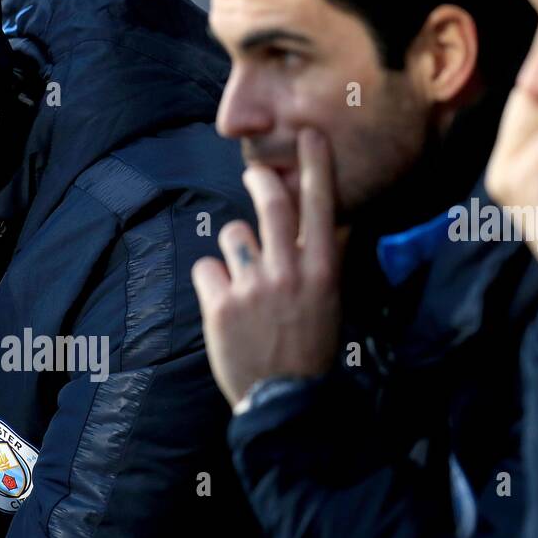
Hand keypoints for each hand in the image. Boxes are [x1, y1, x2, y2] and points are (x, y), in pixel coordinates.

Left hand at [192, 128, 341, 408]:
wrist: (285, 401)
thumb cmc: (309, 349)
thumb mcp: (330, 303)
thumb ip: (320, 262)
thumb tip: (320, 222)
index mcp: (323, 271)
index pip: (321, 205)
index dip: (315, 165)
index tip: (309, 136)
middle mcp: (289, 271)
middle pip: (271, 204)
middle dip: (261, 180)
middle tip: (256, 174)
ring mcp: (253, 287)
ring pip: (233, 235)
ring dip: (234, 248)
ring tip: (242, 279)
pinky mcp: (221, 305)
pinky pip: (207, 268)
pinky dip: (212, 281)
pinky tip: (222, 304)